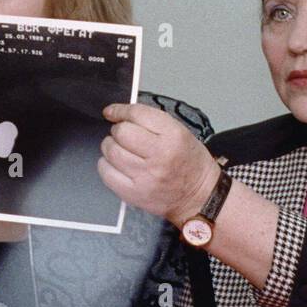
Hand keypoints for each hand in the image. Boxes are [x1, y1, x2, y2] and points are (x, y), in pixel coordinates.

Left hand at [98, 103, 219, 224]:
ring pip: (111, 152)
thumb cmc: (191, 164)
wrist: (200, 196)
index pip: (137, 114)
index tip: (113, 111)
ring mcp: (145, 176)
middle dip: (118, 130)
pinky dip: (106, 165)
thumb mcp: (181, 132)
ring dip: (110, 146)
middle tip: (123, 134)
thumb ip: (153, 121)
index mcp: (173, 136)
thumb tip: (123, 113)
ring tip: (120, 150)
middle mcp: (159, 155)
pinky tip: (116, 165)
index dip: (120, 110)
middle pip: (121, 132)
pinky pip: (107, 173)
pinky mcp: (134, 193)